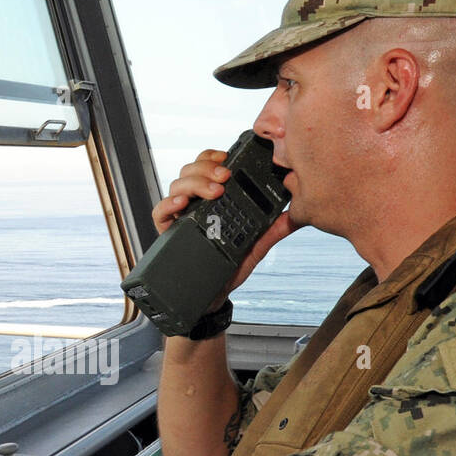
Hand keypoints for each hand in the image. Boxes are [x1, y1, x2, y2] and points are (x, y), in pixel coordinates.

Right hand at [151, 148, 302, 312]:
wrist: (214, 298)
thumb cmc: (229, 270)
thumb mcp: (253, 248)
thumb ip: (270, 230)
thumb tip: (295, 215)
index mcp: (211, 202)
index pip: (206, 167)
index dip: (213, 157)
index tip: (228, 158)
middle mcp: (193, 206)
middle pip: (190, 171)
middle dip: (207, 168)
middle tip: (225, 176)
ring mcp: (179, 219)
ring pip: (176, 186)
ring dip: (195, 183)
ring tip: (213, 190)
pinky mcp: (167, 234)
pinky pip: (160, 213)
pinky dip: (169, 204)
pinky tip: (182, 203)